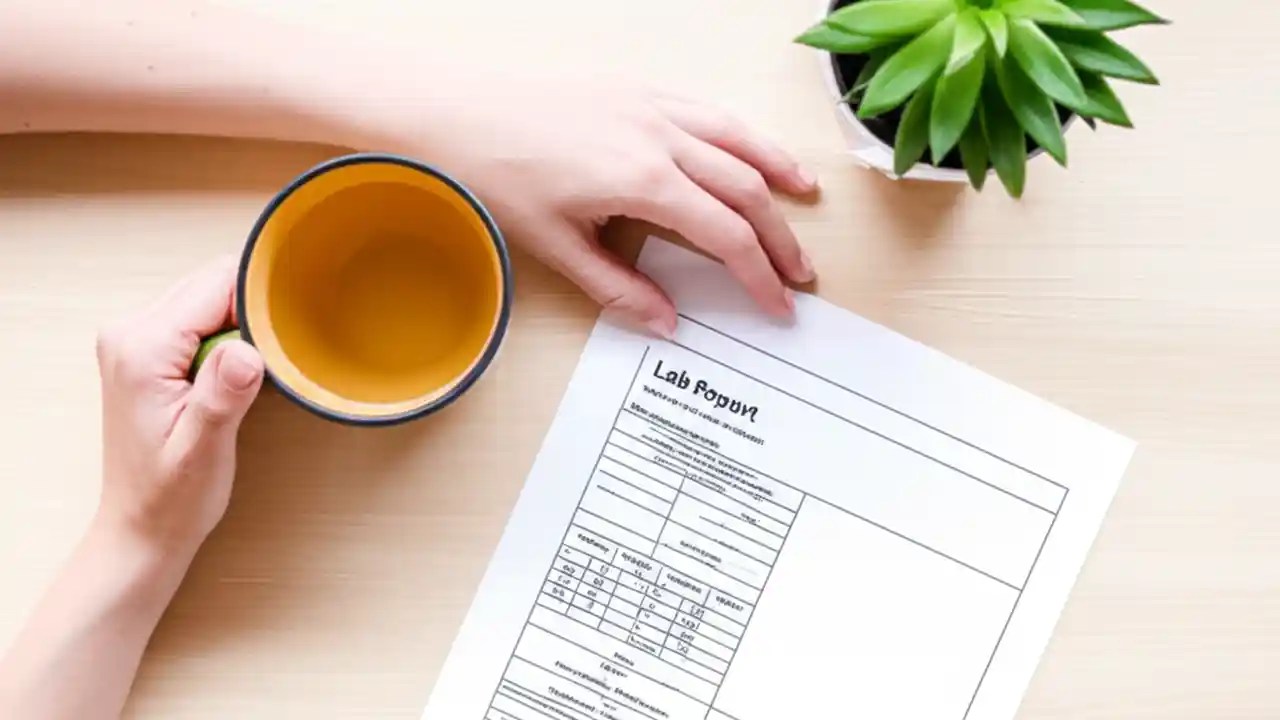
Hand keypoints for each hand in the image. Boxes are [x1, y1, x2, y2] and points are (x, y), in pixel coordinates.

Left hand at [94, 256, 263, 555]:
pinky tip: (239, 368)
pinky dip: (228, 333)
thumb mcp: (204, 450)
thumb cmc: (170, 497)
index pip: (217, 284)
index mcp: (142, 348)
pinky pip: (199, 317)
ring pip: (208, 296)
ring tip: (256, 369)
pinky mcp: (146, 350)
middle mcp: (129, 332)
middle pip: (212, 282)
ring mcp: (134, 339)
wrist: (140, 528)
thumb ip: (223, 394)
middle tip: (277, 356)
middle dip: (253, 309)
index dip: (261, 302)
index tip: (287, 333)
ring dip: (241, 322)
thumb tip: (249, 350)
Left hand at [378, 74, 817, 336]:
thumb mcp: (556, 245)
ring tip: (804, 195)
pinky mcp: (637, 90)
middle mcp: (661, 137)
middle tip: (800, 272)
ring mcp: (652, 107)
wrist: (453, 110)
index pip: (726, 235)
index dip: (760, 275)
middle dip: (780, 235)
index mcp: (644, 181)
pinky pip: (707, 110)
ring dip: (776, 169)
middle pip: (746, 189)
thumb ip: (618, 288)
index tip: (777, 304)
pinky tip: (746, 146)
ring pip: (738, 138)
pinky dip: (740, 132)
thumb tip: (665, 322)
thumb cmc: (495, 172)